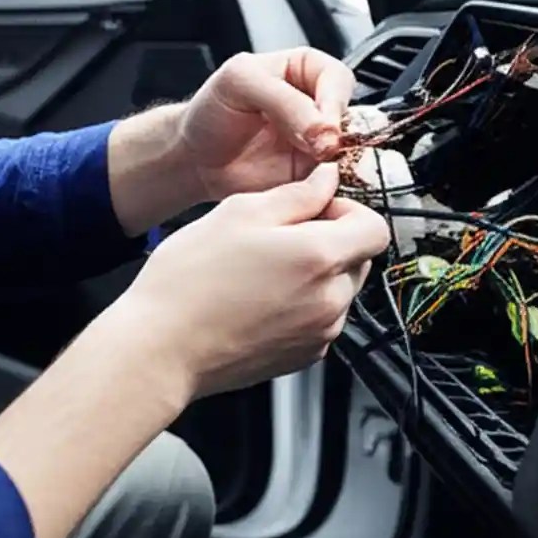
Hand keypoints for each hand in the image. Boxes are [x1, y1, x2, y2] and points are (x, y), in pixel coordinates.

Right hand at [106, 163, 388, 397]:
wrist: (161, 349)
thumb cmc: (190, 281)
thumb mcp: (240, 213)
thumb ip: (297, 194)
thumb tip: (327, 180)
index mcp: (320, 257)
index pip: (376, 228)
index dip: (349, 211)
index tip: (317, 210)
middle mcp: (330, 300)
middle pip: (358, 259)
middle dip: (331, 241)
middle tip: (279, 237)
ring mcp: (320, 333)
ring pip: (338, 289)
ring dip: (315, 274)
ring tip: (261, 271)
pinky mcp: (304, 356)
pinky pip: (320, 319)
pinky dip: (302, 305)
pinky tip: (259, 299)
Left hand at [178, 48, 354, 201]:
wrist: (196, 158)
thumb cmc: (212, 111)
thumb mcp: (239, 84)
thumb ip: (284, 100)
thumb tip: (324, 129)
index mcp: (305, 69)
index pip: (337, 79)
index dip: (333, 101)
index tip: (323, 125)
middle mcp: (318, 105)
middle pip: (351, 115)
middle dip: (337, 134)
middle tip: (320, 150)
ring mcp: (320, 142)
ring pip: (350, 150)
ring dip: (335, 162)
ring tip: (312, 167)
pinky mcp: (315, 174)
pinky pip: (336, 179)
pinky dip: (328, 184)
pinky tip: (310, 184)